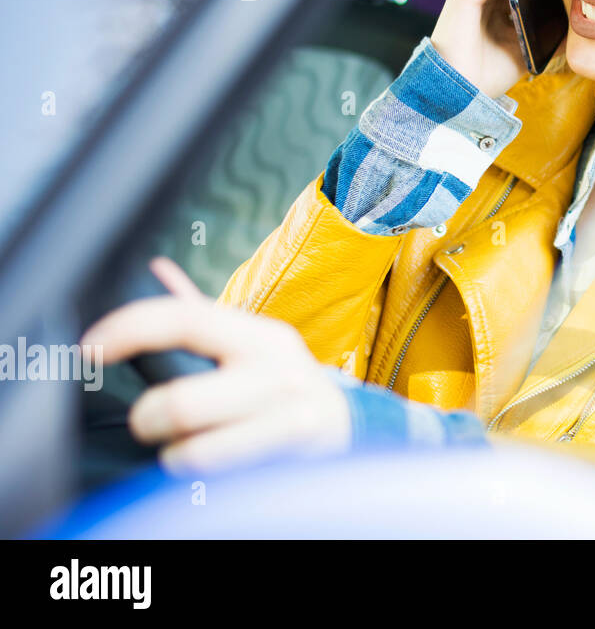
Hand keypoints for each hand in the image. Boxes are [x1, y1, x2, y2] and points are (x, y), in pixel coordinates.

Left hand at [80, 257, 351, 474]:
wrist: (348, 430)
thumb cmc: (280, 390)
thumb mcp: (252, 348)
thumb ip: (202, 316)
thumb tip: (157, 270)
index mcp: (262, 337)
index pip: (185, 319)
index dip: (128, 328)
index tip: (88, 349)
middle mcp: (280, 373)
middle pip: (180, 402)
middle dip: (148, 419)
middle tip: (149, 422)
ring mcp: (291, 420)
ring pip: (192, 453)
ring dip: (175, 457)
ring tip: (189, 451)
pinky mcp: (294, 464)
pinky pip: (217, 483)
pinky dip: (202, 481)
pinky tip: (217, 471)